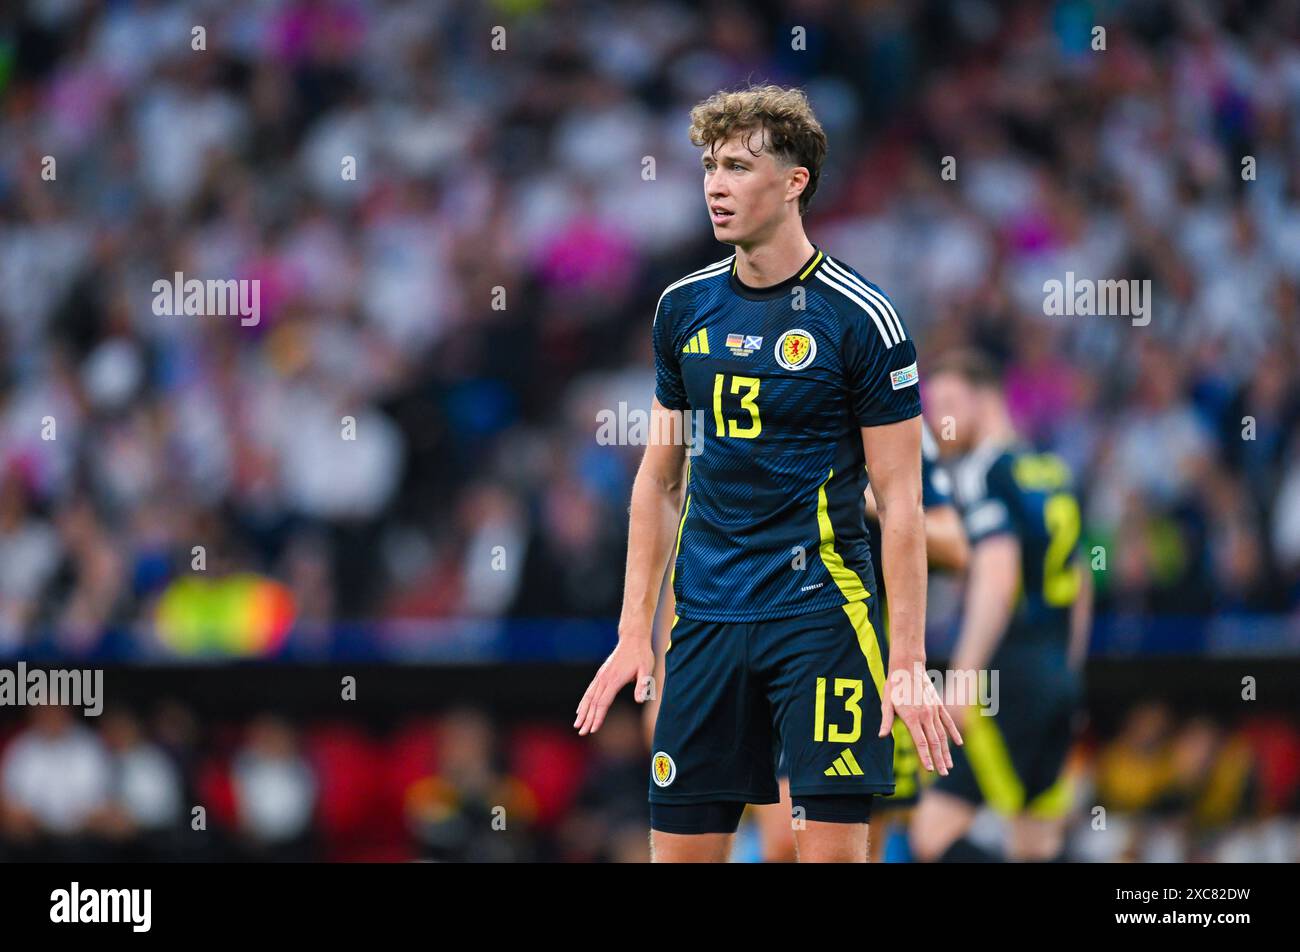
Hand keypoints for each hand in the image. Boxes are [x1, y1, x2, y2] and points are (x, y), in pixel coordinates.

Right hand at [574, 637, 654, 735]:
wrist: (633, 638)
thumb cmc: (642, 655)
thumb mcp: (647, 669)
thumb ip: (643, 685)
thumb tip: (640, 700)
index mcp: (614, 680)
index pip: (603, 703)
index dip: (597, 717)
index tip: (593, 729)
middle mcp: (604, 678)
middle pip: (593, 702)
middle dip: (587, 718)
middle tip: (581, 732)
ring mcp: (601, 676)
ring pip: (589, 696)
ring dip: (582, 711)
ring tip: (577, 724)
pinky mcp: (601, 674)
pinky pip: (590, 690)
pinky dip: (584, 701)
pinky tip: (580, 709)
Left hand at [878, 658, 962, 774]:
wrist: (908, 667)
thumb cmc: (894, 686)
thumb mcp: (886, 703)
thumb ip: (886, 721)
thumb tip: (882, 736)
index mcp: (912, 718)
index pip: (921, 742)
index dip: (925, 757)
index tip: (929, 770)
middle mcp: (925, 716)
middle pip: (934, 742)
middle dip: (939, 760)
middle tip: (943, 774)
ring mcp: (934, 711)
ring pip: (943, 735)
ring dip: (946, 751)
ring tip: (949, 765)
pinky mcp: (938, 705)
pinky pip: (948, 722)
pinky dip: (954, 733)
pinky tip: (959, 744)